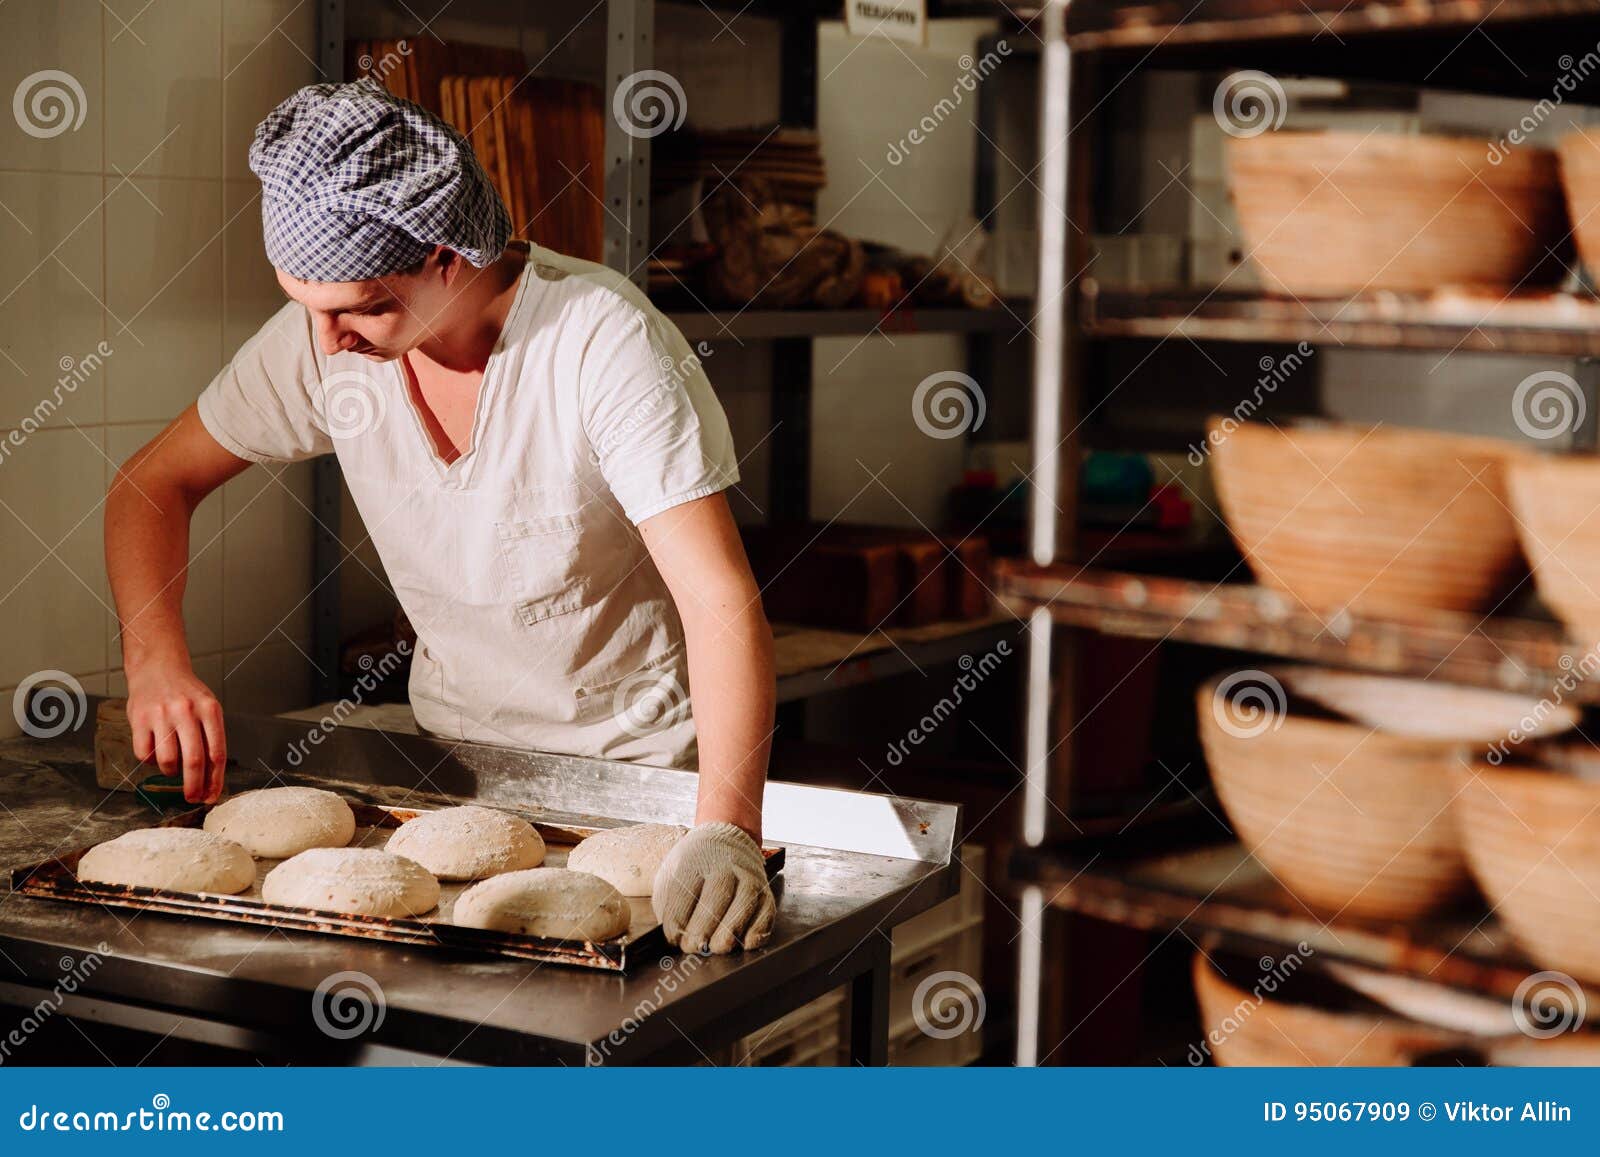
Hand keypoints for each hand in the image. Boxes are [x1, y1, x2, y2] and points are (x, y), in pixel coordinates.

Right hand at [126, 662, 226, 803]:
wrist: (157, 667)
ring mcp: (161, 715)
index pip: (217, 753)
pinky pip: (144, 754)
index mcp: (210, 710)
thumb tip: (212, 778)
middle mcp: (186, 712)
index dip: (215, 780)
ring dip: (171, 771)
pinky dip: (150, 759)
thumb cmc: (186, 694)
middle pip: (194, 761)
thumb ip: (210, 738)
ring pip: (167, 761)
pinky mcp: (138, 719)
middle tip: (192, 798)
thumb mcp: (207, 708)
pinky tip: (154, 748)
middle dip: (194, 786)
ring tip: (172, 763)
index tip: (212, 796)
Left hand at [652, 821, 775, 953]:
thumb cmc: (693, 867)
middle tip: (695, 947)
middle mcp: (723, 866)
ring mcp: (747, 877)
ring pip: (743, 904)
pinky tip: (744, 943)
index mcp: (693, 862)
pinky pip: (766, 912)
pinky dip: (757, 931)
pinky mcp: (765, 890)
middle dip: (702, 930)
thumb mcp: (671, 875)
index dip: (677, 923)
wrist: (724, 840)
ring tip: (717, 947)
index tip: (674, 939)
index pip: (683, 894)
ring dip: (729, 932)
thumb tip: (671, 937)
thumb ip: (667, 904)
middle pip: (714, 899)